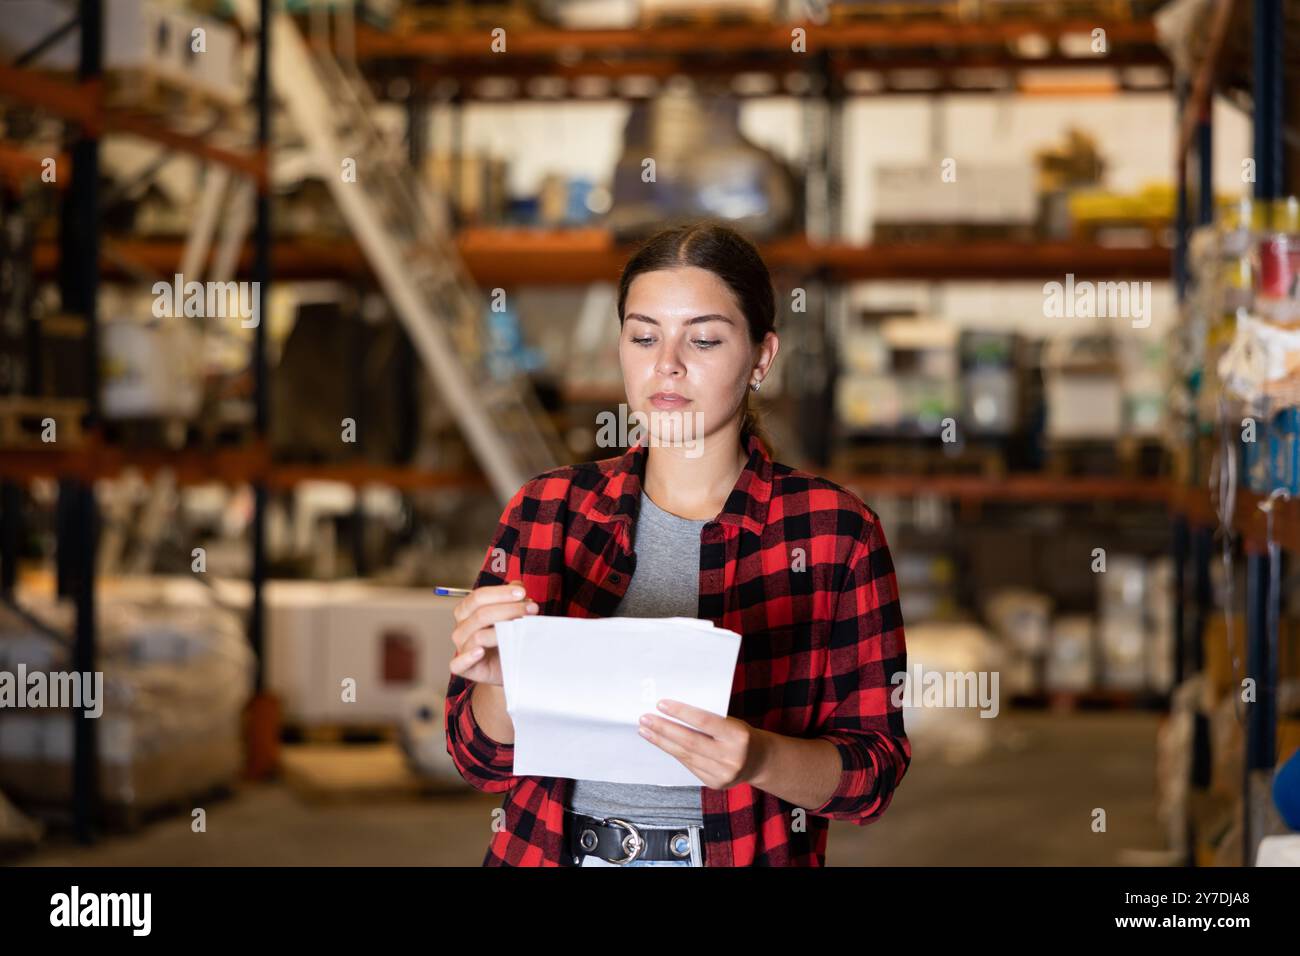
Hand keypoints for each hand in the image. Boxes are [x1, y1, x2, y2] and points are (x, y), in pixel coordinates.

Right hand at [448, 579, 538, 685]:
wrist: (510, 666)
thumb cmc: (508, 638)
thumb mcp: (512, 615)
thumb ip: (513, 599)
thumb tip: (518, 586)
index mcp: (467, 611)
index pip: (479, 597)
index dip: (501, 593)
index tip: (522, 593)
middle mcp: (461, 628)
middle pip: (480, 614)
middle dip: (509, 609)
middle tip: (532, 608)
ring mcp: (461, 648)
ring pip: (476, 636)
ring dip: (501, 631)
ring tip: (521, 628)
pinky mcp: (463, 668)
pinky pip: (458, 664)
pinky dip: (468, 657)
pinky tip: (481, 651)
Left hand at [637, 700, 767, 789]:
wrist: (759, 761)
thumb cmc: (741, 735)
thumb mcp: (732, 722)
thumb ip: (709, 720)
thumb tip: (673, 712)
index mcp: (738, 736)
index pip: (705, 722)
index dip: (681, 713)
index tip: (661, 704)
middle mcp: (731, 757)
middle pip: (690, 741)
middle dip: (664, 729)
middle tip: (645, 718)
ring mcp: (723, 773)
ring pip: (685, 755)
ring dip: (662, 742)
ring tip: (646, 730)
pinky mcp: (714, 783)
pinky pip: (689, 765)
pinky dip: (674, 752)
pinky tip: (662, 743)